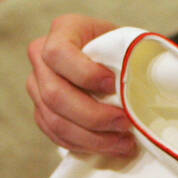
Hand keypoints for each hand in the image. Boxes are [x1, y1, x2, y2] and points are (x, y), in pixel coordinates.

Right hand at [26, 14, 134, 156]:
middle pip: (55, 94)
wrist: (113, 57)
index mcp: (63, 30)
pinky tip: (109, 146)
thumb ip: (129, 57)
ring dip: (92, 138)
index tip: (114, 85)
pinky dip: (84, 145)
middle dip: (94, 116)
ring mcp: (37, 86)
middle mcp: (41, 57)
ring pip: (55, 121)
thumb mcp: (128, 42)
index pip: (59, 54)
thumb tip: (140, 84)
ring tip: (123, 143)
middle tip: (125, 124)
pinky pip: (56, 135)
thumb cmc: (123, 48)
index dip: (85, 73)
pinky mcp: (42, 111)